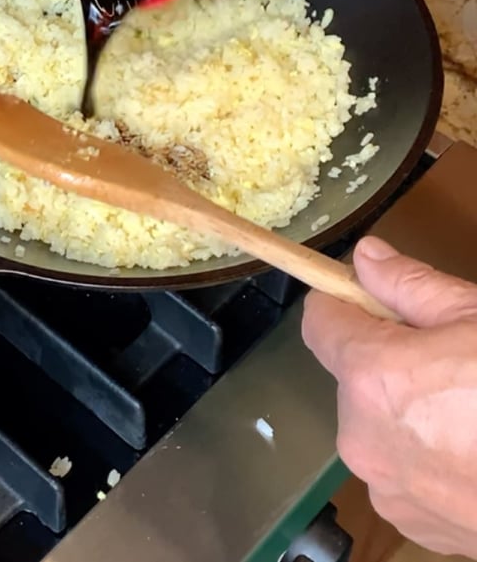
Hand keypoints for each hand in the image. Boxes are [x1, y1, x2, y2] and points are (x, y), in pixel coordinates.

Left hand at [302, 236, 476, 557]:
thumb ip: (411, 285)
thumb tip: (367, 258)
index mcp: (373, 376)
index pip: (319, 322)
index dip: (344, 302)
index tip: (371, 298)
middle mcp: (362, 436)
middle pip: (352, 375)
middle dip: (390, 359)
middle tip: (449, 357)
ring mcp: (387, 487)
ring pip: (377, 423)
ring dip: (408, 410)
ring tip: (469, 407)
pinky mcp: (412, 522)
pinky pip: (400, 468)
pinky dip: (426, 455)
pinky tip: (471, 449)